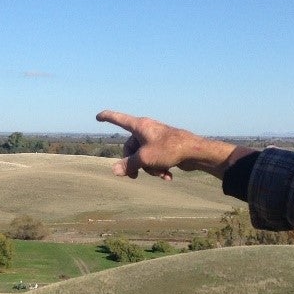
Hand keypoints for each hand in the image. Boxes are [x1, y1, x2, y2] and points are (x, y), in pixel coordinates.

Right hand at [95, 110, 254, 179]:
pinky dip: (159, 168)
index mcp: (139, 126)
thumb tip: (114, 171)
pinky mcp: (165, 148)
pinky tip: (168, 176)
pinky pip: (155, 159)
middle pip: (130, 148)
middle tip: (135, 176)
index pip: (118, 119)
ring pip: (143, 156)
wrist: (195, 151)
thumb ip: (128, 165)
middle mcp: (147, 130)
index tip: (98, 116)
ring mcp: (156, 139)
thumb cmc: (170, 149)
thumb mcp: (145, 159)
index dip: (107, 117)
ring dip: (149, 168)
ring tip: (160, 173)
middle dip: (133, 163)